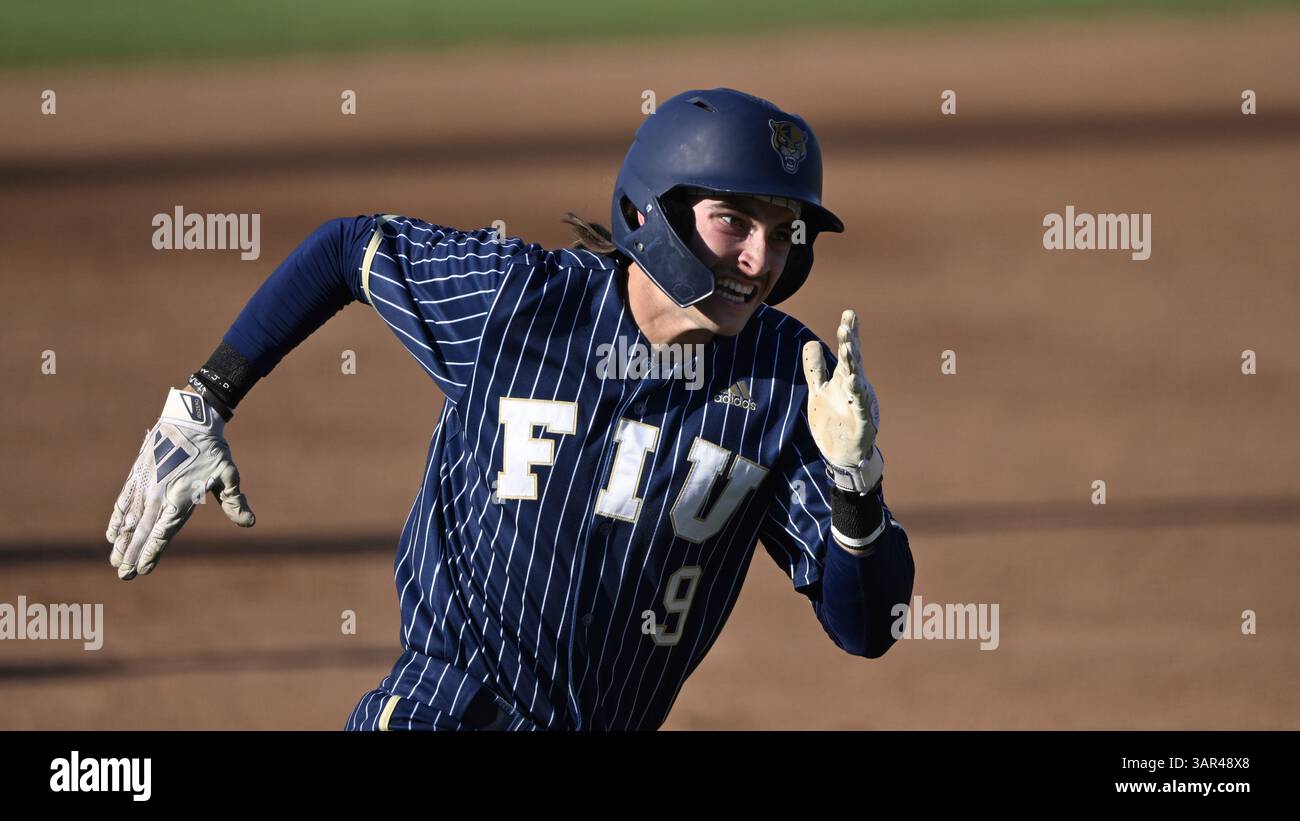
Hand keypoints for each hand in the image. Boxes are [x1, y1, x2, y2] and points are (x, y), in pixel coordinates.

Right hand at [106, 388, 254, 579]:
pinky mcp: (136, 477)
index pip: (164, 532)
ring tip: (115, 561)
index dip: (153, 551)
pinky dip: (117, 519)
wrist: (188, 420)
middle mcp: (159, 495)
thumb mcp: (228, 475)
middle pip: (142, 531)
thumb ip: (235, 501)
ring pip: (129, 520)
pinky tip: (112, 535)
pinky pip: (123, 503)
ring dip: (121, 543)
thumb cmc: (212, 450)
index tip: (143, 569)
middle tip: (124, 575)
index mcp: (182, 498)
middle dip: (133, 554)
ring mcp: (145, 486)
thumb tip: (249, 523)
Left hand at [801, 309, 883, 493]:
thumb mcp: (820, 390)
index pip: (847, 352)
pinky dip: (857, 395)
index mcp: (844, 379)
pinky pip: (859, 407)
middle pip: (852, 362)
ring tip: (848, 347)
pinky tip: (854, 381)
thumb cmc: (834, 420)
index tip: (848, 313)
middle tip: (845, 327)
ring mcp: (858, 405)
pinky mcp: (861, 423)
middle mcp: (854, 388)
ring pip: (857, 380)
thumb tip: (810, 341)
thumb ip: (816, 368)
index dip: (849, 333)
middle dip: (849, 344)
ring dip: (853, 364)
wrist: (844, 454)